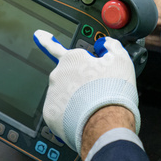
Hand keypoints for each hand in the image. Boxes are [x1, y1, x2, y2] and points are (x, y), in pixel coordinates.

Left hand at [33, 29, 139, 152]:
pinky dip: (68, 114)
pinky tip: (82, 117)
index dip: (47, 41)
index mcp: (72, 59)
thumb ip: (111, 46)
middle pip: (67, 76)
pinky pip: (59, 112)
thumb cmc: (113, 92)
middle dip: (78, 83)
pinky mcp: (50, 114)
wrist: (107, 124)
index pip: (55, 47)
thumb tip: (105, 44)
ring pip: (63, 94)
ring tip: (91, 107)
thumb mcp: (121, 60)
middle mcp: (57, 74)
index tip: (38, 36)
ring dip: (74, 99)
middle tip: (94, 92)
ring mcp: (52, 94)